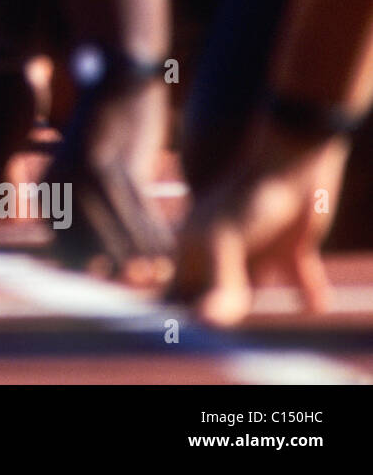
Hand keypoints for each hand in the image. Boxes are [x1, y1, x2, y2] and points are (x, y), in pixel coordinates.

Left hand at [46, 78, 173, 283]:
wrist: (118, 82)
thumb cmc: (105, 135)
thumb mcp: (83, 172)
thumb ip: (85, 212)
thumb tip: (97, 265)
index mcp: (50, 187)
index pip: (65, 242)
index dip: (90, 267)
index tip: (112, 280)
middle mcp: (65, 182)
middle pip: (91, 241)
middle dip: (116, 265)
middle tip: (140, 282)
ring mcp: (94, 171)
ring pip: (119, 229)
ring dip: (140, 254)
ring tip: (158, 271)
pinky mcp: (122, 161)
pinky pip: (141, 208)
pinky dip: (154, 233)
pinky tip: (168, 248)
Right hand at [172, 119, 347, 326]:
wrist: (293, 163)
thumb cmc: (248, 198)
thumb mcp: (227, 244)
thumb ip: (219, 286)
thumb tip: (204, 325)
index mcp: (194, 248)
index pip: (178, 290)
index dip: (178, 313)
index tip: (188, 333)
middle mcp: (220, 253)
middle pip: (213, 296)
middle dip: (218, 314)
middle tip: (225, 329)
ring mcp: (254, 253)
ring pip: (254, 291)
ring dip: (263, 305)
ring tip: (273, 315)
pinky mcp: (289, 251)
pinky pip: (298, 279)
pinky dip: (308, 293)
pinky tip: (318, 303)